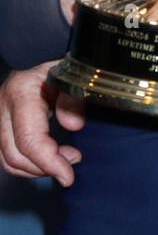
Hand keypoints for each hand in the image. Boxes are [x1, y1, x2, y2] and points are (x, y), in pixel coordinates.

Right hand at [0, 61, 85, 186]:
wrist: (40, 58)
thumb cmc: (59, 68)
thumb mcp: (71, 77)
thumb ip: (74, 99)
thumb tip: (73, 126)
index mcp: (20, 92)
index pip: (29, 141)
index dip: (50, 163)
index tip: (69, 176)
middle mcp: (2, 107)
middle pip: (15, 156)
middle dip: (45, 168)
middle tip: (72, 162)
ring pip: (8, 160)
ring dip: (37, 169)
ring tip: (63, 160)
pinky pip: (7, 156)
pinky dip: (28, 164)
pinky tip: (49, 158)